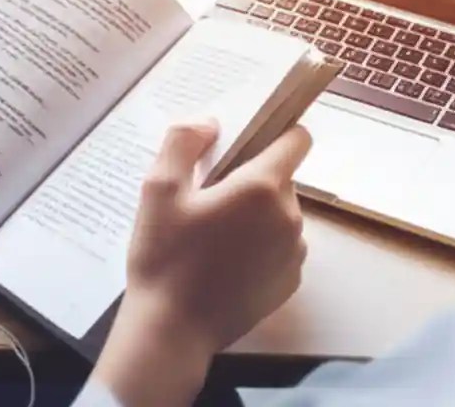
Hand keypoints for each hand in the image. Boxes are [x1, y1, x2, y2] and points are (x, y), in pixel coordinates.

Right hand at [91, 120, 311, 406]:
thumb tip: (209, 123)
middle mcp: (289, 216)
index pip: (297, 139)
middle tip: (209, 199)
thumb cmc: (163, 258)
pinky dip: (260, 247)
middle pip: (281, 178)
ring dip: (256, 215)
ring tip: (213, 236)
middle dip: (251, 180)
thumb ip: (183, 142)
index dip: (276, 133)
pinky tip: (225, 262)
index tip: (248, 142)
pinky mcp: (290, 282)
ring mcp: (294, 252)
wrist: (172, 331)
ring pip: (281, 214)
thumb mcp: (158, 189)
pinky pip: (281, 247)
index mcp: (262, 187)